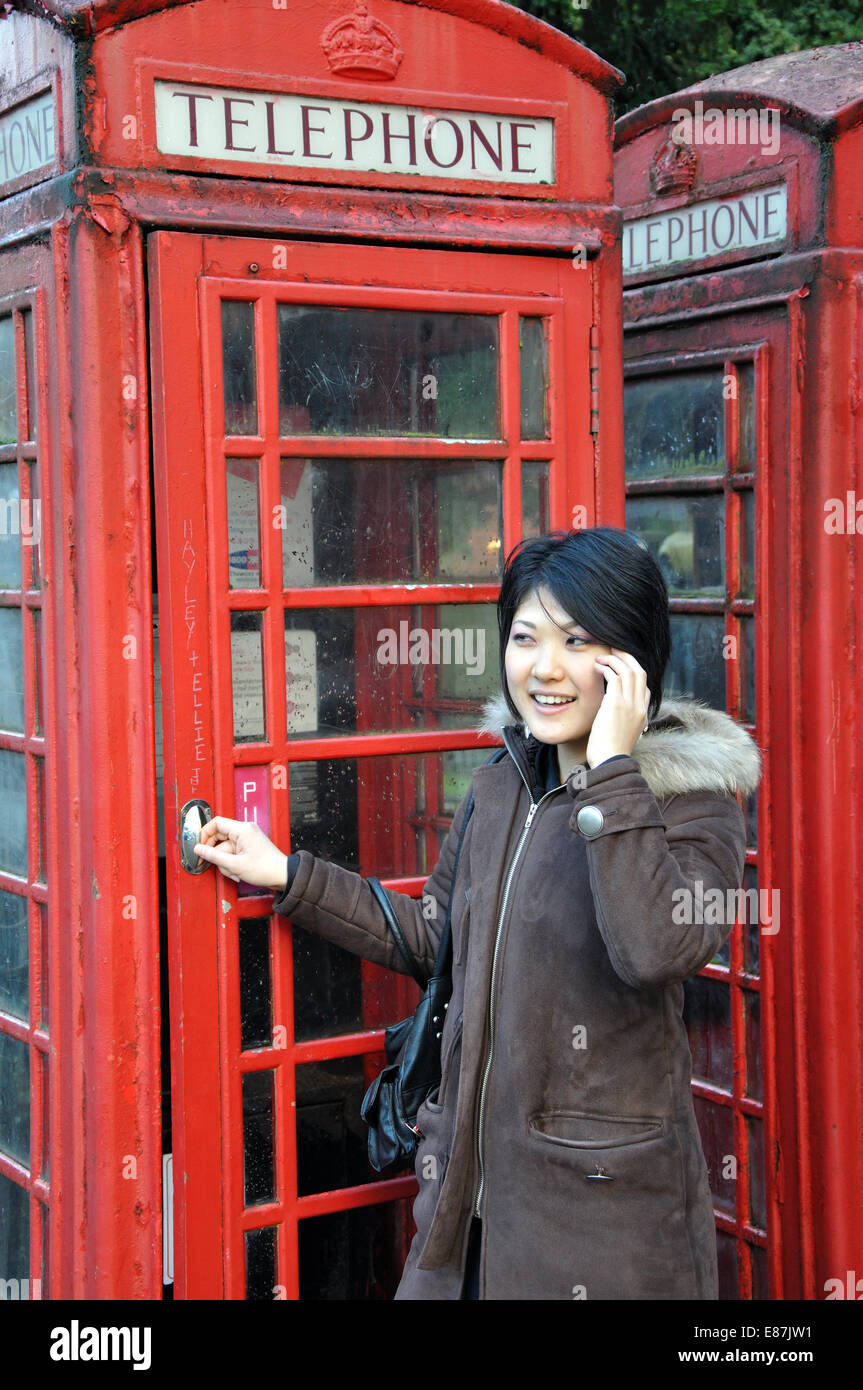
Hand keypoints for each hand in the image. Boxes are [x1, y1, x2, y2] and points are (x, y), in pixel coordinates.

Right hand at [193, 816, 288, 892]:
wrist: (282, 875)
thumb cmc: (265, 868)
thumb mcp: (235, 864)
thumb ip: (214, 856)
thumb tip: (198, 849)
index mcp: (242, 829)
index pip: (216, 823)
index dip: (205, 835)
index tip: (200, 847)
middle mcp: (244, 830)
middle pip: (219, 838)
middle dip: (218, 855)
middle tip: (217, 865)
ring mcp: (246, 838)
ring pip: (225, 848)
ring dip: (226, 863)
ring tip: (234, 872)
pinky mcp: (248, 846)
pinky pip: (232, 852)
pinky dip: (232, 863)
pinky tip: (237, 872)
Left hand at [586, 649, 650, 768]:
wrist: (610, 762)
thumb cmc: (610, 752)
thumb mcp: (622, 734)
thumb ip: (622, 721)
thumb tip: (613, 716)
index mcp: (642, 714)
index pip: (645, 687)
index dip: (634, 672)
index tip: (620, 666)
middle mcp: (640, 706)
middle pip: (640, 672)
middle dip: (627, 657)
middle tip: (613, 650)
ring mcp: (630, 704)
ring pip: (629, 670)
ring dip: (614, 659)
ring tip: (601, 656)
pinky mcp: (617, 705)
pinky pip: (615, 677)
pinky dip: (606, 668)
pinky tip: (597, 666)